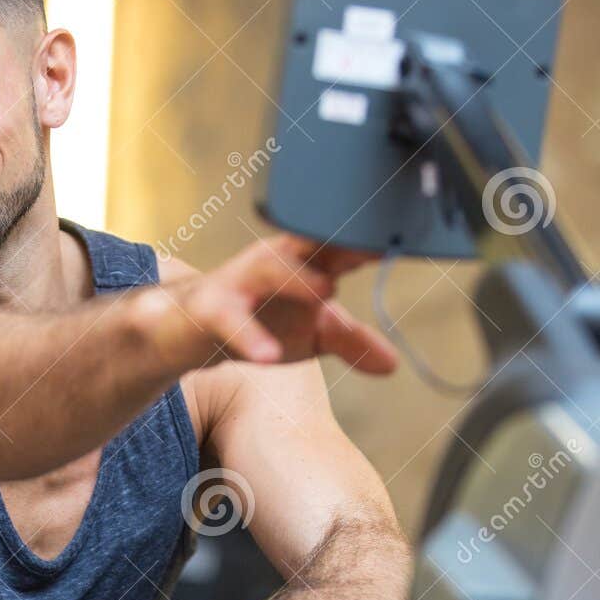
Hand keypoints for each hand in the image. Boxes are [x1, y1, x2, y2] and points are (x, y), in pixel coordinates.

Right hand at [165, 234, 397, 374]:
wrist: (186, 330)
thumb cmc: (255, 319)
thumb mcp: (309, 333)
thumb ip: (350, 341)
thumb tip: (394, 365)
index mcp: (306, 260)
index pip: (348, 241)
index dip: (377, 237)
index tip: (414, 235)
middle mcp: (275, 261)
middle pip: (312, 241)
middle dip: (342, 237)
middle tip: (378, 243)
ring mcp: (240, 281)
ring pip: (270, 268)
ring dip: (297, 277)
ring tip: (327, 294)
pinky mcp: (208, 309)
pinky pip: (230, 320)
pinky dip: (249, 337)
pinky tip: (268, 357)